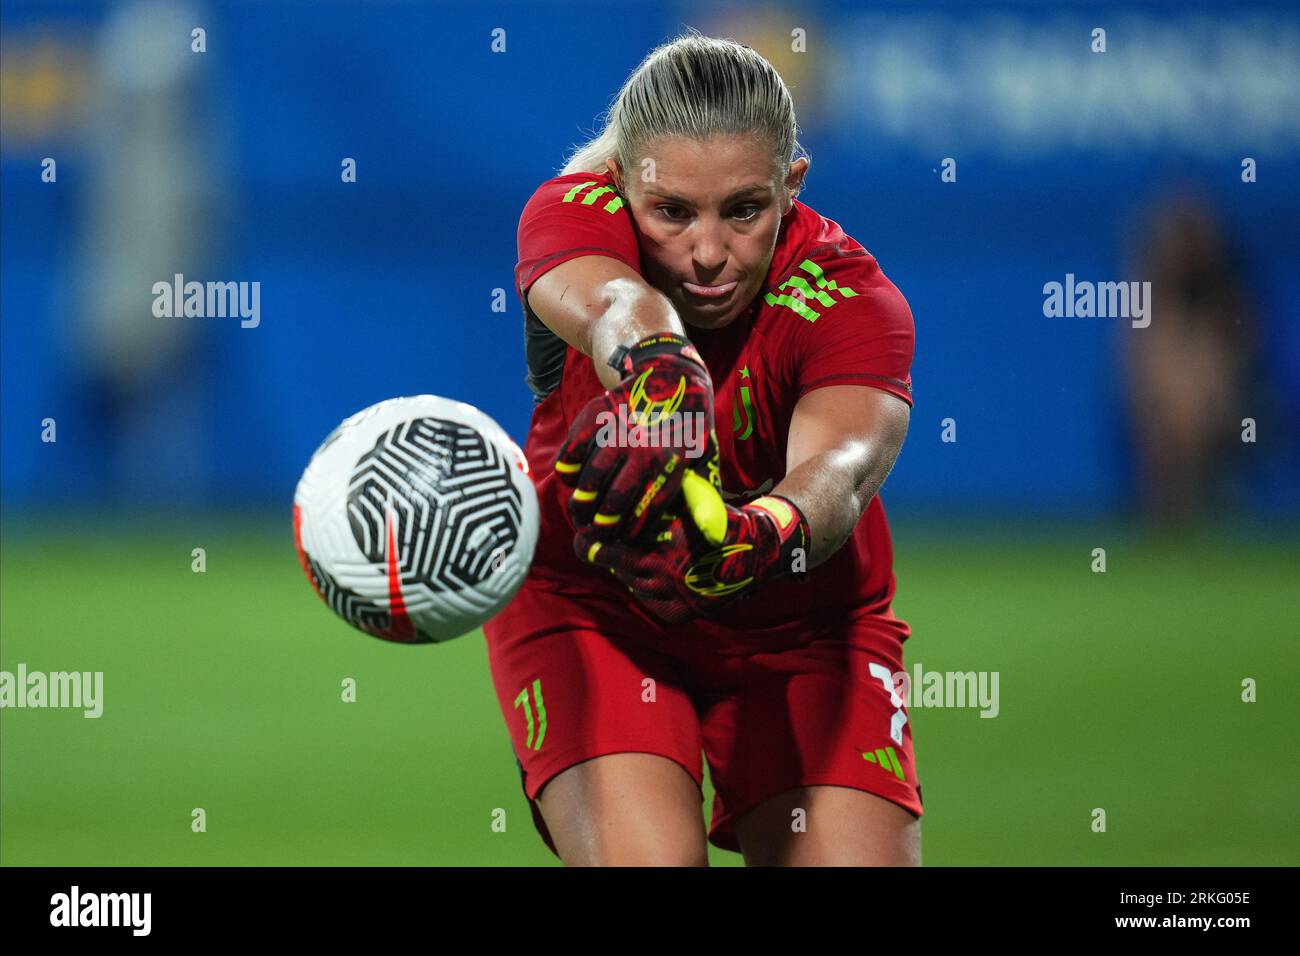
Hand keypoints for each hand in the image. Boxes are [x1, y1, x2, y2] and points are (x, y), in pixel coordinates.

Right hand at [556, 332, 719, 542]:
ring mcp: (618, 430)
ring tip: (579, 511)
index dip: (627, 533)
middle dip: (599, 525)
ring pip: (590, 479)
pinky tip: (571, 477)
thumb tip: (713, 536)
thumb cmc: (687, 428)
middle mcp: (644, 448)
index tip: (616, 540)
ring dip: (580, 502)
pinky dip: (567, 468)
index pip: (645, 512)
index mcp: (672, 464)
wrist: (669, 376)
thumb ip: (703, 497)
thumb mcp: (704, 459)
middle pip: (613, 502)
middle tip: (591, 531)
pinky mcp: (597, 415)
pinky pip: (572, 451)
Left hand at [575, 471, 810, 623]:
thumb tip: (618, 482)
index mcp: (665, 543)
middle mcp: (665, 573)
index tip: (583, 533)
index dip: (592, 540)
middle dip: (601, 553)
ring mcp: (671, 597)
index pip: (611, 547)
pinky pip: (647, 599)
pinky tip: (646, 573)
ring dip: (624, 569)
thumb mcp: (689, 498)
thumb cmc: (716, 517)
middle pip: (616, 567)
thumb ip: (657, 493)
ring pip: (630, 583)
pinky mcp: (677, 615)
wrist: (753, 554)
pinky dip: (642, 586)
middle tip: (588, 543)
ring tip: (622, 554)